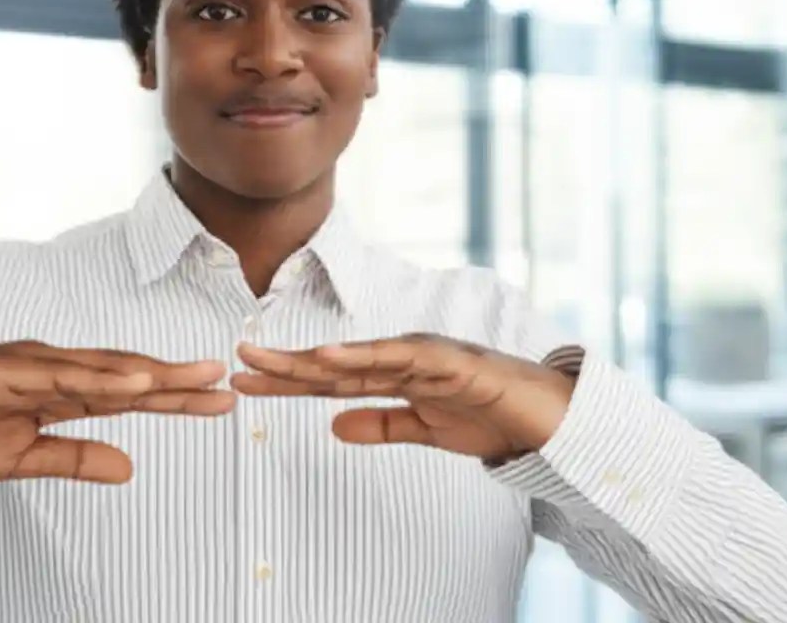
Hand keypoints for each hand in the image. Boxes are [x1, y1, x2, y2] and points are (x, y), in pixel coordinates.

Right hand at [0, 341, 230, 484]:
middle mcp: (50, 369)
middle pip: (124, 374)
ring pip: (97, 368)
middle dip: (175, 377)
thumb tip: (130, 468)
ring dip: (146, 372)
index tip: (219, 402)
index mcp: (58, 392)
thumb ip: (74, 459)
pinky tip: (132, 382)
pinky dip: (95, 377)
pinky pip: (55, 374)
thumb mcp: (22, 460)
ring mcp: (26, 364)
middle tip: (225, 379)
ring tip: (191, 377)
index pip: (127, 394)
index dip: (174, 397)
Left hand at [232, 334, 572, 460]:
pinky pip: (401, 358)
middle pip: (333, 363)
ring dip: (311, 357)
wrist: (551, 418)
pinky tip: (328, 356)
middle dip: (283, 365)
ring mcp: (424, 355)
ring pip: (358, 357)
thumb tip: (331, 426)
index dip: (285, 380)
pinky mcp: (448, 361)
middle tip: (234, 361)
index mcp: (393, 375)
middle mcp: (402, 358)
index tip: (242, 381)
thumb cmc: (490, 417)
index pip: (329, 379)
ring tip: (267, 359)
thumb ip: (382, 425)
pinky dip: (364, 354)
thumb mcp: (426, 431)